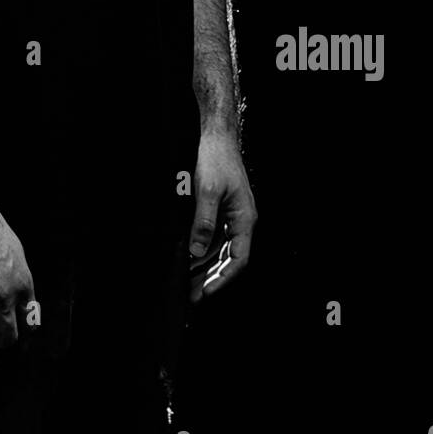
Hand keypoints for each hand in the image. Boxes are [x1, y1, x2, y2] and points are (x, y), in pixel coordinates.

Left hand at [188, 128, 256, 304]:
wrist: (215, 137)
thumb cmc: (216, 159)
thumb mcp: (207, 191)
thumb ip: (203, 222)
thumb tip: (197, 251)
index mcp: (244, 219)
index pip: (238, 259)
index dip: (223, 278)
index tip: (206, 291)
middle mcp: (240, 221)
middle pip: (228, 258)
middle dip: (211, 278)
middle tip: (193, 296)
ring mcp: (230, 216)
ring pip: (219, 250)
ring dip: (205, 267)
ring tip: (188, 284)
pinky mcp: (219, 211)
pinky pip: (212, 238)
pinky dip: (201, 251)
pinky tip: (188, 261)